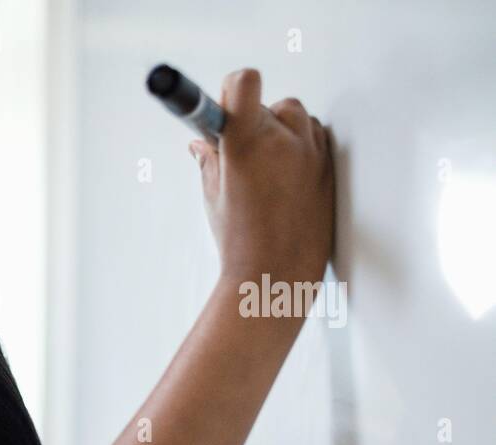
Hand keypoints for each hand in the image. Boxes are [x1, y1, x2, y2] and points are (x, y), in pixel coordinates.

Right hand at [188, 68, 333, 288]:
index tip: (225, 106)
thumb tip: (203, 142)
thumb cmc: (240, 240)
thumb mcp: (213, 195)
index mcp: (247, 142)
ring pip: (295, 117)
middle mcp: (284, 139)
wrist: (277, 273)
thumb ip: (209, 158)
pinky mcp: (330, 164)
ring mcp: (312, 151)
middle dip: (254, 120)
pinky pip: (314, 136)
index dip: (231, 89)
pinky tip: (285, 179)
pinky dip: (299, 147)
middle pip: (269, 101)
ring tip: (265, 171)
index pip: (243, 82)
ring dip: (280, 131)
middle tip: (240, 155)